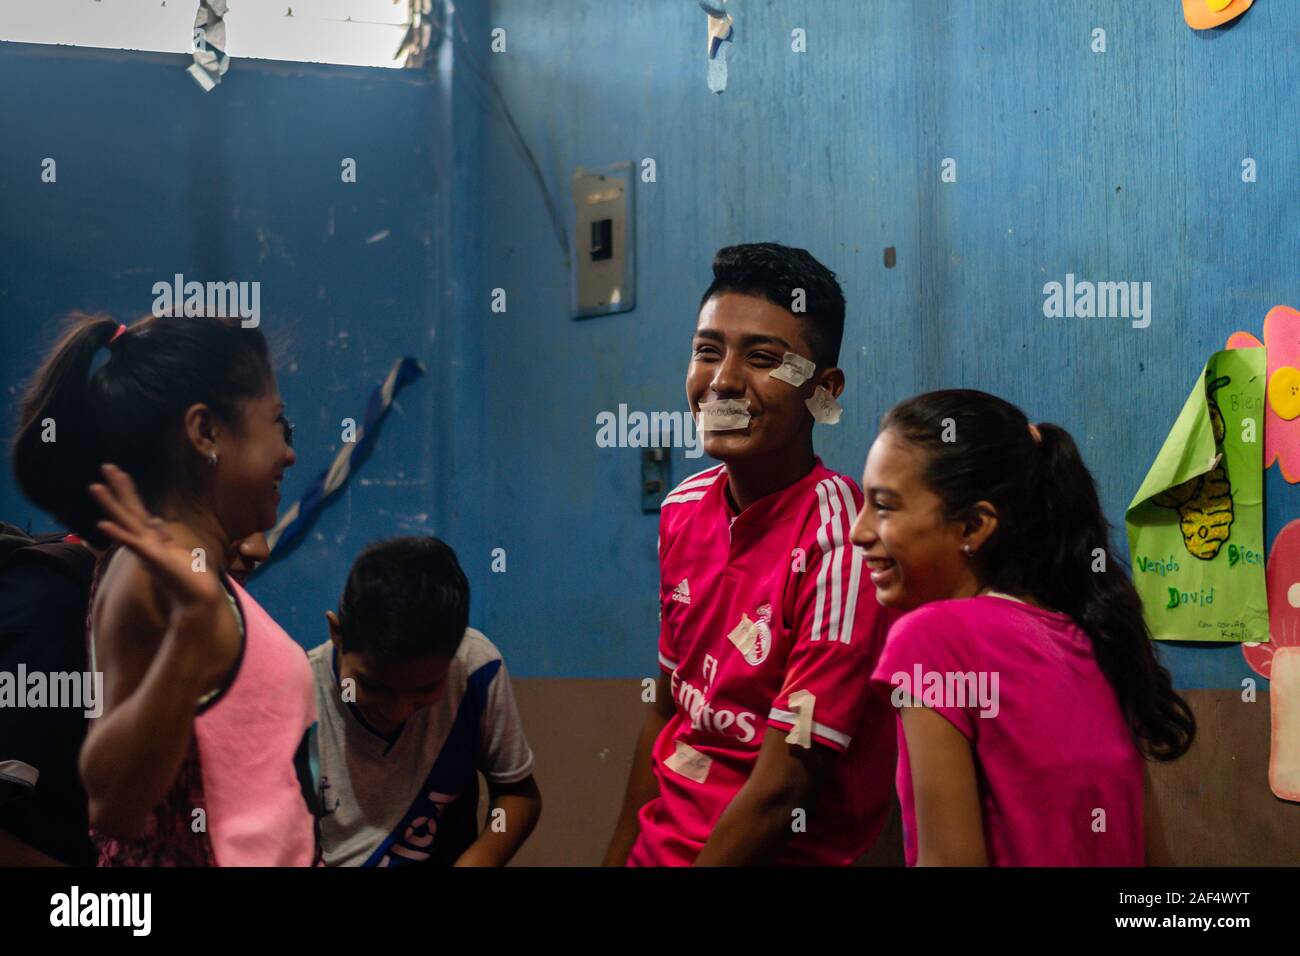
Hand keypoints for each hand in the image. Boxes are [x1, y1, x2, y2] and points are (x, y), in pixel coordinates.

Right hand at [89, 463, 222, 613]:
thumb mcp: (176, 550)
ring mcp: (147, 550)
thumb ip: (163, 536)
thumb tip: (156, 520)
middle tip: (106, 466)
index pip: (137, 510)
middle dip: (118, 488)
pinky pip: (133, 544)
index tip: (121, 472)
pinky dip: (118, 535)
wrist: (197, 599)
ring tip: (95, 486)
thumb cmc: (188, 576)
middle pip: (129, 510)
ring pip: (126, 523)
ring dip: (110, 505)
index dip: (129, 491)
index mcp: (151, 539)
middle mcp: (145, 542)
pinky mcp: (153, 558)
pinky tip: (103, 525)